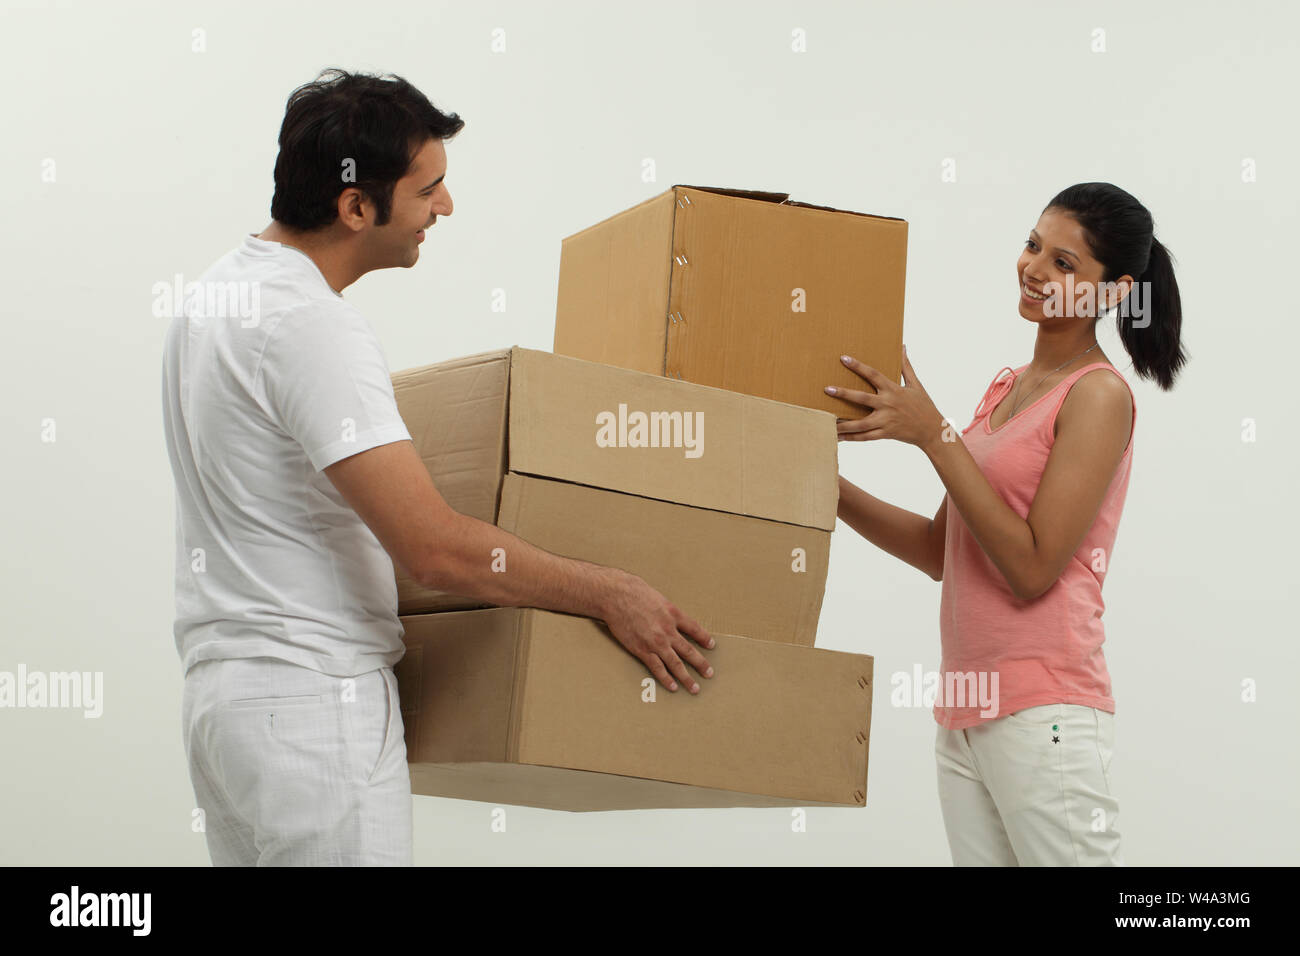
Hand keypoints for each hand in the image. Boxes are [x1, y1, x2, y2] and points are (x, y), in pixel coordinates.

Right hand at [600, 571, 714, 692]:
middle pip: (689, 650)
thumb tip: (672, 616)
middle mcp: (668, 630)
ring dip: (686, 677)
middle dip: (701, 664)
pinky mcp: (642, 650)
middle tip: (709, 674)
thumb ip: (667, 610)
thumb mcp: (659, 598)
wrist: (617, 597)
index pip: (695, 629)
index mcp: (674, 614)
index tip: (711, 645)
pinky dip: (666, 679)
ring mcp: (656, 642)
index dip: (704, 638)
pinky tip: (673, 686)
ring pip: (675, 664)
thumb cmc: (635, 592)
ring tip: (695, 688)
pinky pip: (657, 668)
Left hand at [827, 347, 946, 451]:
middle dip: (844, 394)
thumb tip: (902, 347)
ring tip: (826, 421)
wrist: (932, 430)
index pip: (873, 374)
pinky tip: (838, 436)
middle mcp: (888, 405)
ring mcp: (886, 421)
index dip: (858, 366)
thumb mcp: (916, 385)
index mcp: (894, 390)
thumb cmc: (924, 406)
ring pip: (860, 423)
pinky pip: (865, 437)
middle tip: (827, 389)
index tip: (843, 358)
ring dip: (843, 423)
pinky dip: (851, 437)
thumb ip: (906, 366)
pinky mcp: (885, 434)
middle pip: (862, 399)